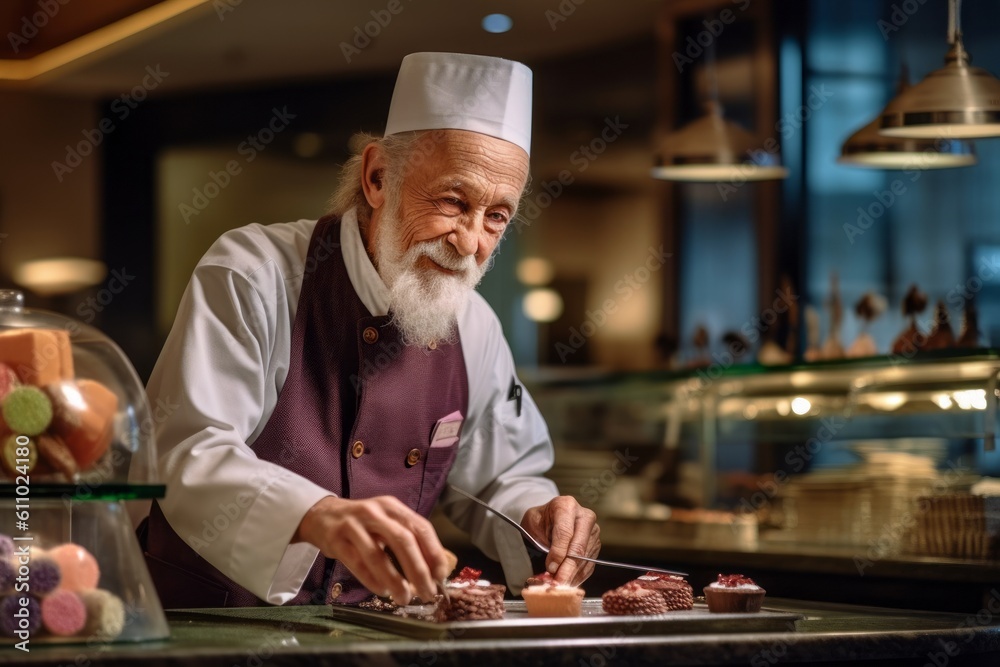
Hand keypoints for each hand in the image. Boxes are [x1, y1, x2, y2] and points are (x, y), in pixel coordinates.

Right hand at [293, 495, 451, 602]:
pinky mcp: (336, 539)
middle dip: (418, 570)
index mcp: (392, 507)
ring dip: (394, 580)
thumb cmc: (362, 524)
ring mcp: (354, 525)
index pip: (421, 527)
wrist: (322, 515)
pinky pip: (357, 563)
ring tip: (404, 598)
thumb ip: (407, 538)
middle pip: (403, 541)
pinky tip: (382, 591)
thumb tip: (432, 570)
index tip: (440, 575)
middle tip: (427, 593)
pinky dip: (371, 580)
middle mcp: (375, 512)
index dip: (434, 552)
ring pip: (378, 555)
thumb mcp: (386, 521)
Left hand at [520, 496, 599, 585]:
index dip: (558, 552)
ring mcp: (593, 532)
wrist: (548, 518)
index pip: (565, 532)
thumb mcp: (532, 525)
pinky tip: (567, 583)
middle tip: (556, 584)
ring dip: (572, 576)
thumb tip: (550, 569)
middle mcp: (584, 517)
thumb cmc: (539, 521)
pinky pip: (589, 565)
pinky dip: (578, 577)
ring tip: (559, 586)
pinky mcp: (595, 546)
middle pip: (578, 548)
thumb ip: (538, 542)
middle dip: (567, 569)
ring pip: (585, 559)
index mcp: (567, 506)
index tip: (550, 568)